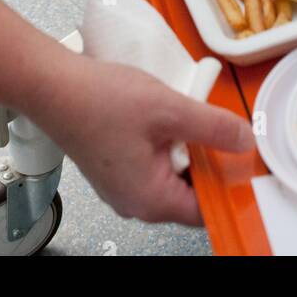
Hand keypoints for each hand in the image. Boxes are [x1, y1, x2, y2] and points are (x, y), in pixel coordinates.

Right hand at [37, 53, 254, 225]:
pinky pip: (151, 162)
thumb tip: (244, 141)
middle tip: (208, 123)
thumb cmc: (98, 101)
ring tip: (180, 113)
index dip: (227, 181)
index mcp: (151, 200)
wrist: (52, 87)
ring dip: (183, 145)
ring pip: (170, 173)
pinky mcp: (114, 167)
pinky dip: (163, 141)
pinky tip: (160, 114)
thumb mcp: (169, 109)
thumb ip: (212, 127)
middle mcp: (135, 202)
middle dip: (204, 157)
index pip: (205, 209)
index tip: (239, 155)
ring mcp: (122, 186)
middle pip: (189, 190)